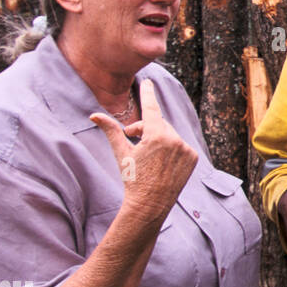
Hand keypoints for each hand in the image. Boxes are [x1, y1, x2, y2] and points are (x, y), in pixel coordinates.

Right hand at [91, 79, 196, 223]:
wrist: (150, 204)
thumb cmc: (132, 178)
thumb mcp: (121, 152)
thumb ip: (111, 130)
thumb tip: (94, 115)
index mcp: (156, 136)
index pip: (151, 109)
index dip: (148, 94)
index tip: (149, 81)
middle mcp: (175, 139)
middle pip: (158, 124)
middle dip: (145, 129)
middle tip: (132, 137)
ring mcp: (186, 149)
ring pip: (169, 134)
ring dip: (158, 138)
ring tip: (147, 155)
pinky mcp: (193, 157)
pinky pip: (181, 145)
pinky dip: (172, 148)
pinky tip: (162, 163)